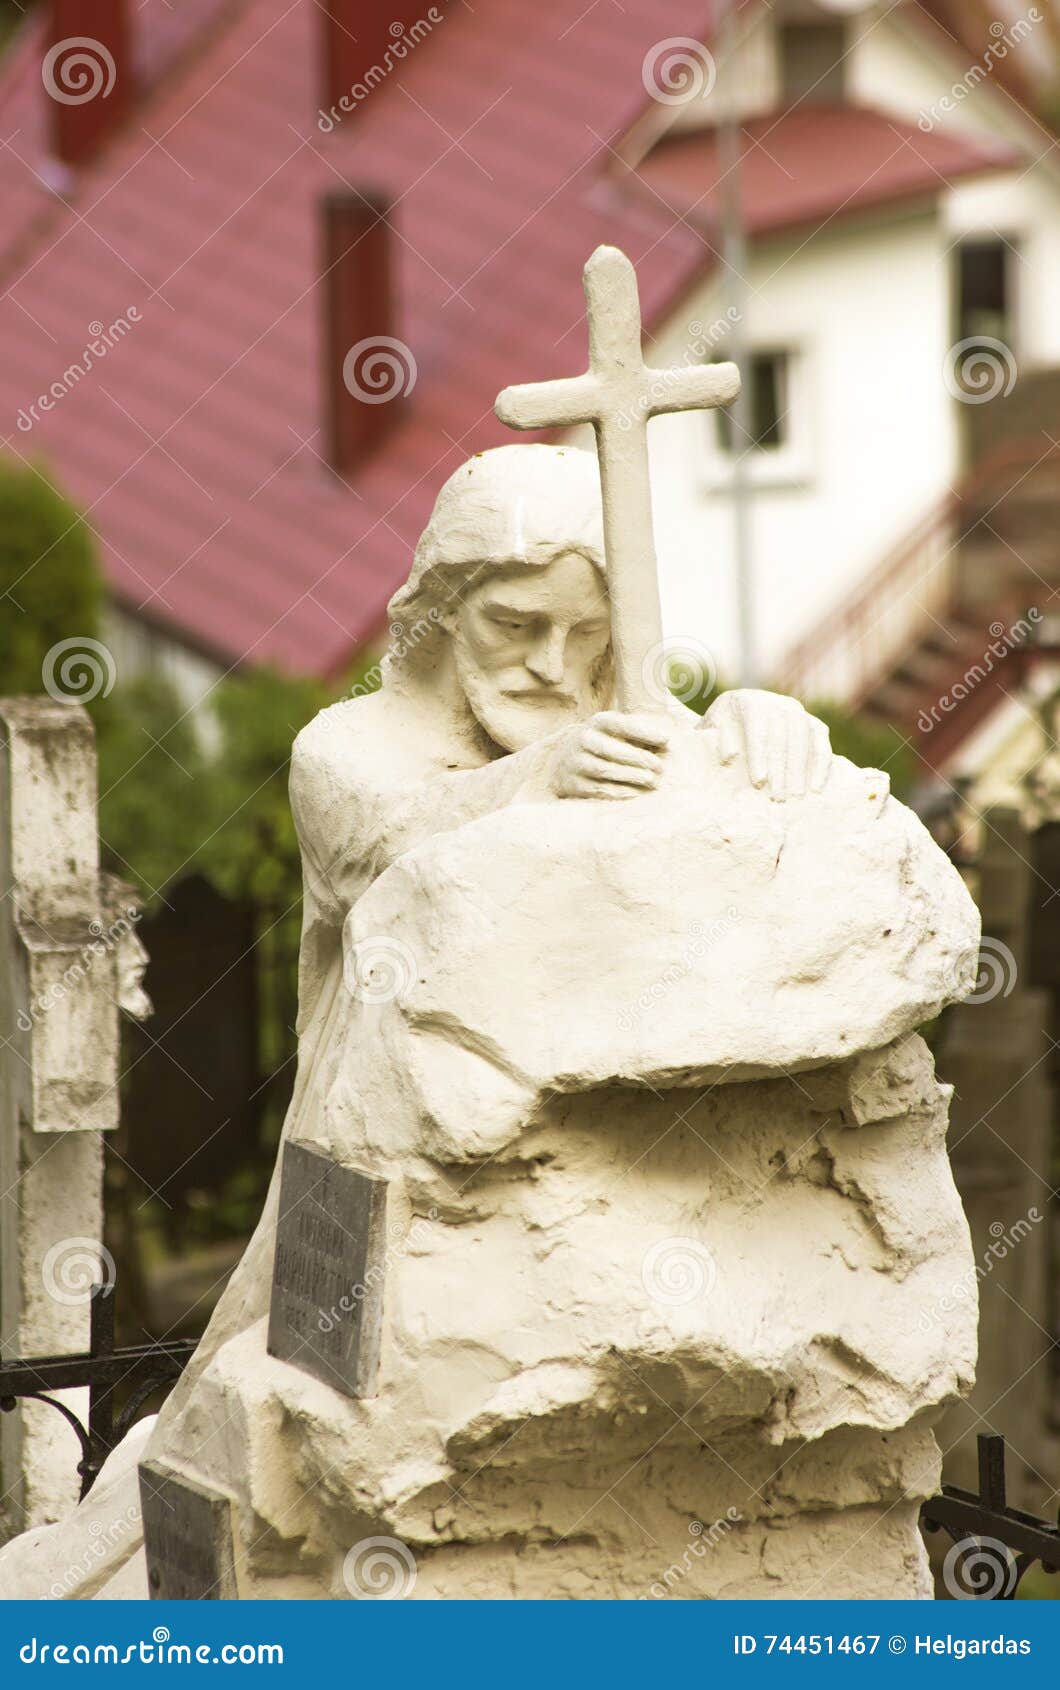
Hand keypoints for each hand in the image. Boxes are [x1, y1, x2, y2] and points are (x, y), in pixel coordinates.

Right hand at [549, 711, 670, 799]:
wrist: (565, 760)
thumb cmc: (605, 743)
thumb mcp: (617, 731)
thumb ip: (639, 733)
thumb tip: (666, 741)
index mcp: (598, 722)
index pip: (621, 724)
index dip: (644, 732)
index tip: (666, 739)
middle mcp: (584, 739)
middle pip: (612, 750)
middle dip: (639, 758)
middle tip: (659, 767)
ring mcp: (577, 762)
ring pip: (605, 770)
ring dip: (631, 776)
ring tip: (652, 781)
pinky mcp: (574, 784)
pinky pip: (600, 789)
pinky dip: (620, 792)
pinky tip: (637, 793)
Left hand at [705, 689, 831, 798]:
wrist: (736, 719)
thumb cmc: (719, 733)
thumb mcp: (710, 733)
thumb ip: (717, 741)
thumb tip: (730, 756)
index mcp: (748, 702)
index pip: (757, 730)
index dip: (759, 756)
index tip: (758, 782)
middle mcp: (776, 703)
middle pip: (783, 735)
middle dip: (781, 768)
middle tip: (778, 797)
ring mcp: (797, 711)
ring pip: (804, 738)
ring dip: (801, 769)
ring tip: (795, 796)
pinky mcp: (812, 723)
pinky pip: (821, 742)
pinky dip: (822, 764)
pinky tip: (817, 788)